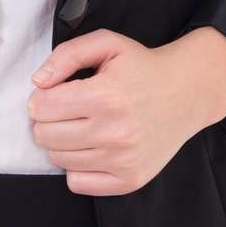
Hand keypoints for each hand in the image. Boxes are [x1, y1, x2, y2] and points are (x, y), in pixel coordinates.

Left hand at [26, 28, 216, 195]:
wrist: (187, 92)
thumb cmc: (142, 67)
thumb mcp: (107, 43)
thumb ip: (67, 55)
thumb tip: (38, 82)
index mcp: (106, 96)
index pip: (42, 107)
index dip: (41, 97)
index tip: (54, 93)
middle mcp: (114, 132)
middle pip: (45, 136)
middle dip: (47, 120)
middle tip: (65, 109)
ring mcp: (123, 160)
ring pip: (59, 159)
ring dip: (61, 142)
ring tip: (80, 125)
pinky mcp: (130, 180)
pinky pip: (78, 183)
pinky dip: (76, 167)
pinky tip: (91, 147)